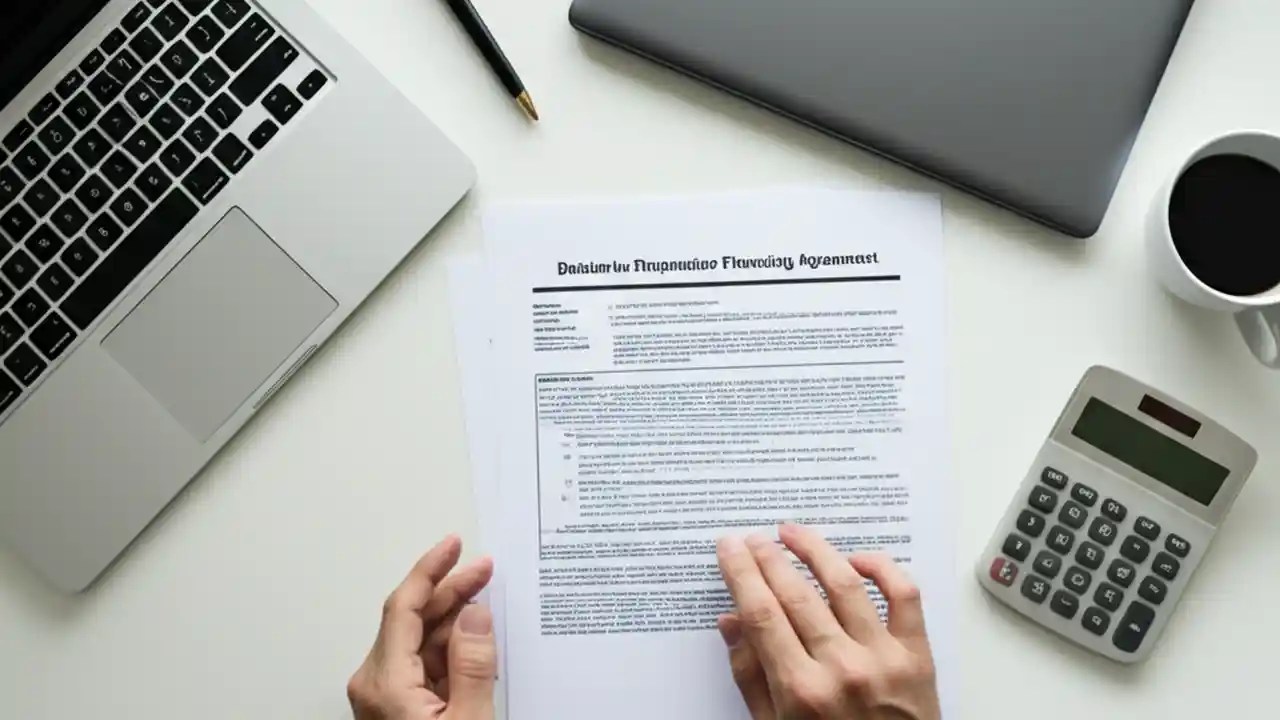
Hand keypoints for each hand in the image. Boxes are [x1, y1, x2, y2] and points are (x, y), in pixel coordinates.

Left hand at [348, 536, 497, 719]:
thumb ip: (472, 667)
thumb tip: (475, 615)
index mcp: (386, 681)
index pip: (403, 608)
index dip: (430, 571)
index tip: (453, 546)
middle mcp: (376, 683)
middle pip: (411, 620)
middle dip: (450, 591)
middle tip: (483, 570)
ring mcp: (383, 696)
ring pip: (419, 641)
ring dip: (453, 621)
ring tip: (487, 603)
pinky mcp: (396, 707)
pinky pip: (423, 664)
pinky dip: (450, 650)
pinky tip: (476, 643)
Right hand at [716, 524, 939, 719]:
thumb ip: (751, 676)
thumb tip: (731, 621)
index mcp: (800, 692)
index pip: (761, 614)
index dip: (741, 573)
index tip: (730, 547)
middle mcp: (841, 670)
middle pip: (796, 594)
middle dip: (769, 558)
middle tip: (753, 538)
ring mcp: (883, 660)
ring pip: (845, 584)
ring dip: (815, 550)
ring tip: (793, 532)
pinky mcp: (918, 657)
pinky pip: (904, 596)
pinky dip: (882, 568)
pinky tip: (856, 559)